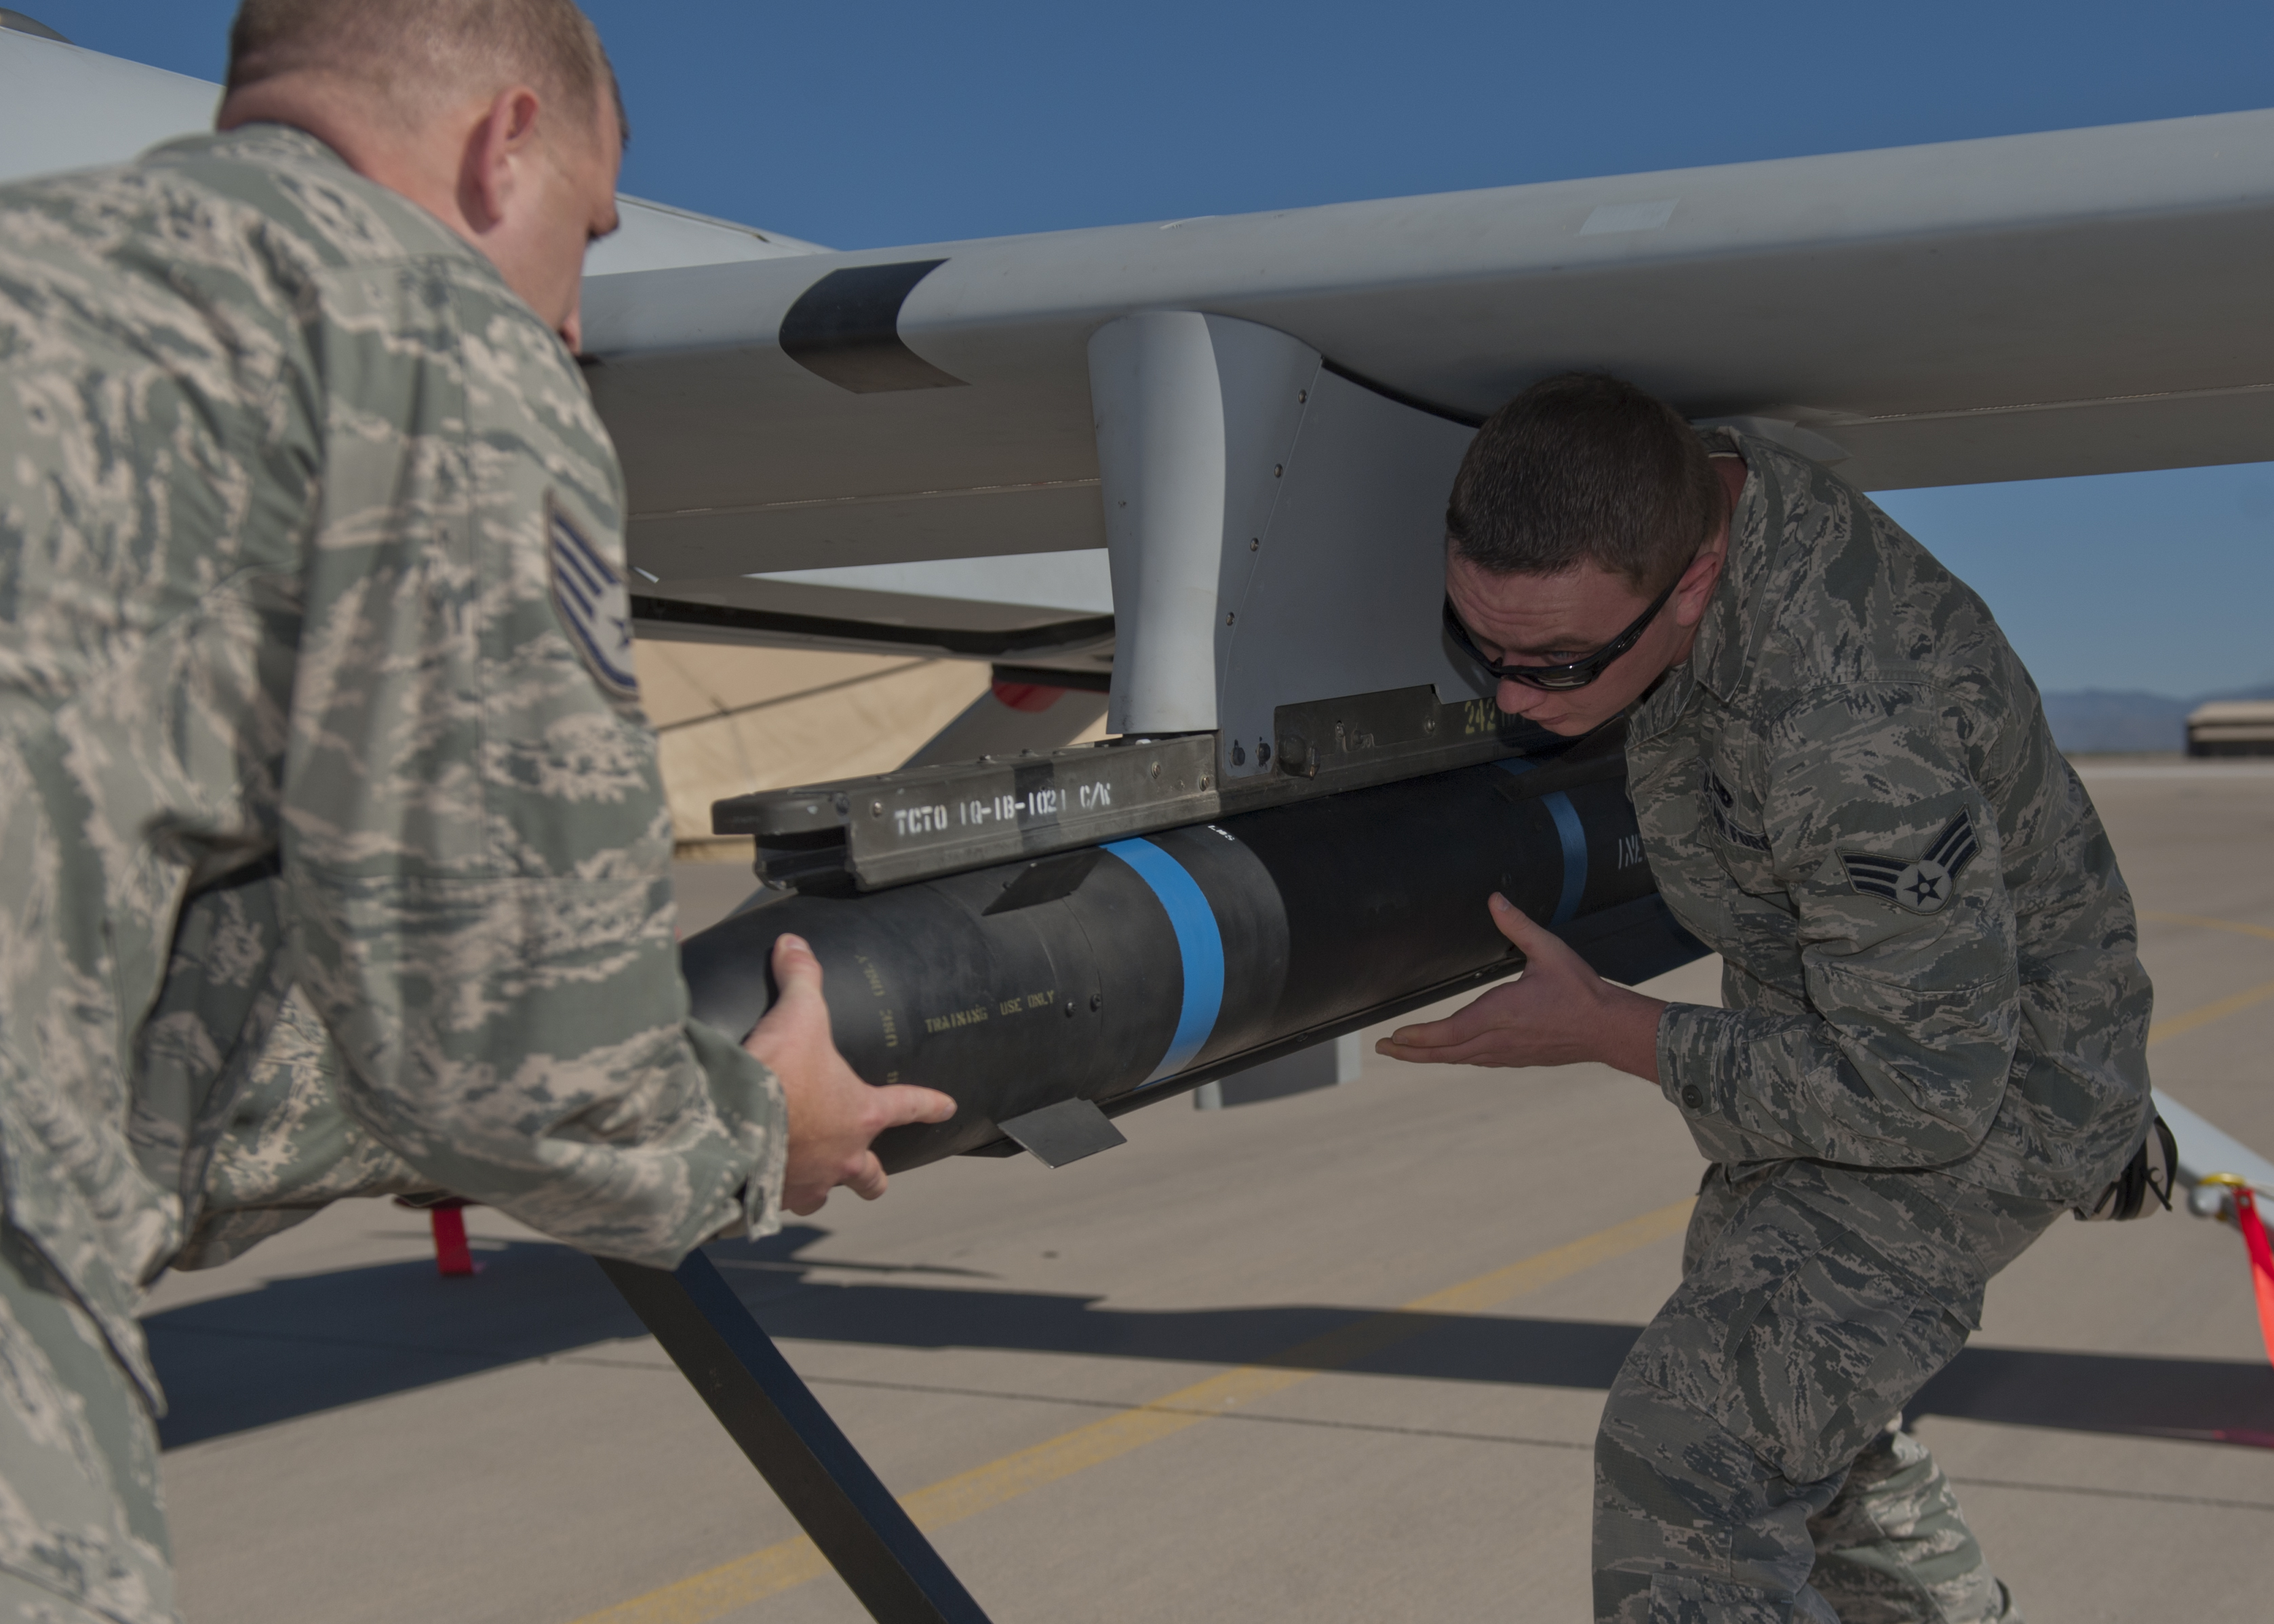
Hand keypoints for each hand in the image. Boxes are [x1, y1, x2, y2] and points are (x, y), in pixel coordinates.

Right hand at [743, 934, 955, 1214]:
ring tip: (802, 1182)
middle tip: (871, 1176)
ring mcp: (808, 1183)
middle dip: (872, 1178)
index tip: (948, 1107)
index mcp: (861, 1113)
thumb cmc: (779, 1074)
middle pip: (871, 1177)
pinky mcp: (770, 1201)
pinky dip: (765, 1199)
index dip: (929, 1104)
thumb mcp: (797, 1016)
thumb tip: (794, 943)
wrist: (732, 1125)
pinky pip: (773, 1207)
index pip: (908, 1104)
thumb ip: (801, 979)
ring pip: (821, 1197)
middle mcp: (842, 1156)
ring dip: (816, 1188)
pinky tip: (751, 1192)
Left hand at [1375, 894, 1664, 1080]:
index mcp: (1502, 1013)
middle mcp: (1500, 1039)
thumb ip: (1518, 925)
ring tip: (1405, 1053)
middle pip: (1446, 1052)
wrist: (1607, 1028)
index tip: (1394, 1036)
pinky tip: (1447, 1054)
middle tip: (1383, 1049)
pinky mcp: (1516, 1059)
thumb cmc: (1580, 991)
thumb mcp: (1549, 951)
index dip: (1420, 1036)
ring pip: (1459, 1059)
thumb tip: (1495, 900)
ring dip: (1429, 1057)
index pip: (1451, 1031)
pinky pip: (1476, 1061)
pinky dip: (1454, 1058)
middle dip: (1411, 1052)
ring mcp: (1507, 1053)